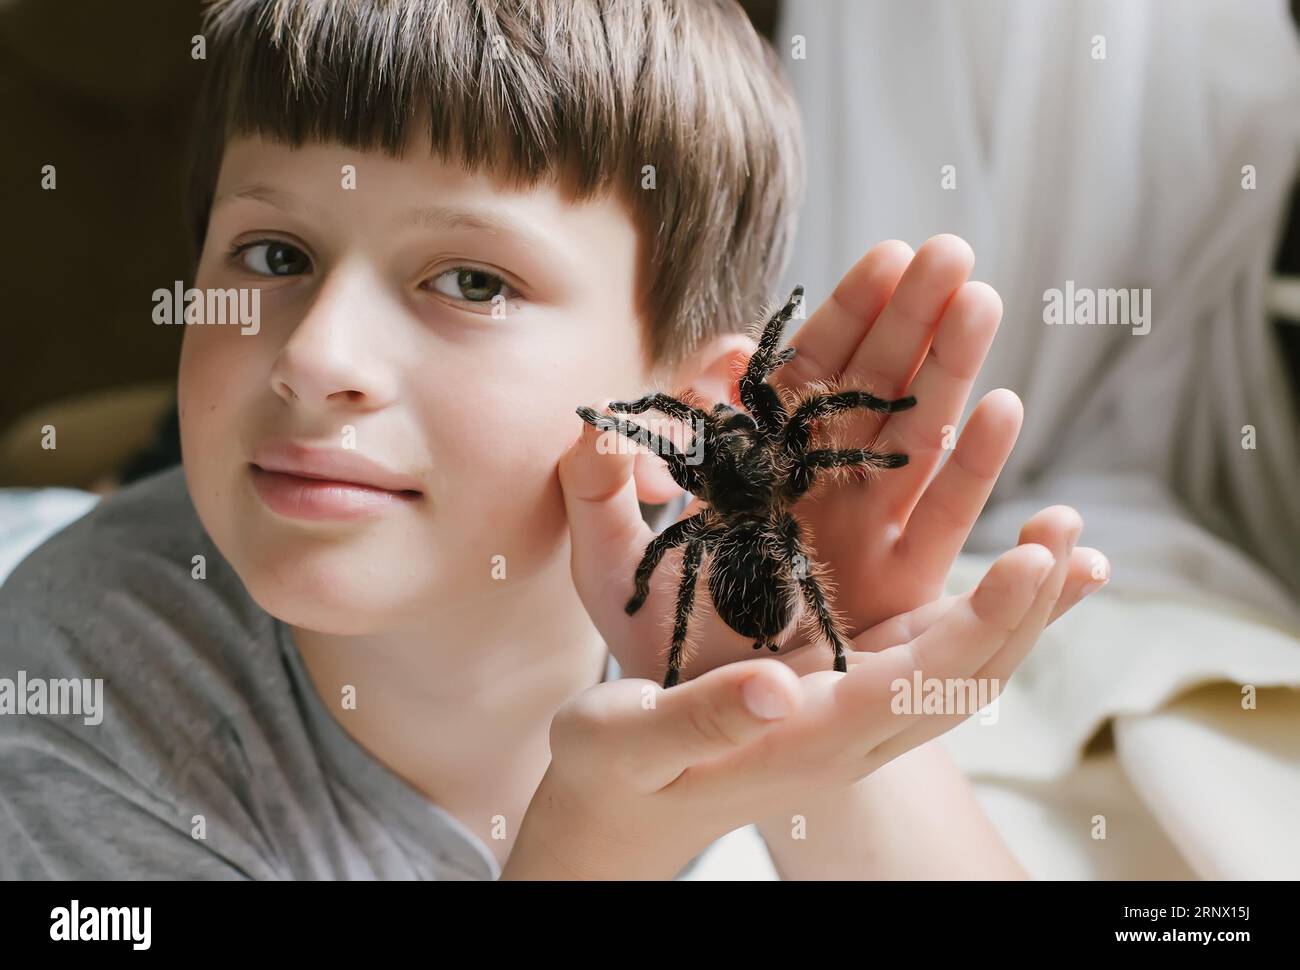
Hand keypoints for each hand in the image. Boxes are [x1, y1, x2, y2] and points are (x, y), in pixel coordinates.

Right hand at [505, 520, 1086, 878]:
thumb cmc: (610, 772)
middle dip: (1026, 611)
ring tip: (1066, 542)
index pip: (916, 688)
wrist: (620, 812)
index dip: (979, 625)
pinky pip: (934, 662)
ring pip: (962, 674)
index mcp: (804, 743)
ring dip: (1020, 613)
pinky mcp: (847, 698)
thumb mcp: (629, 742)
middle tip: (1069, 534)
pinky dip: (981, 616)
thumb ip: (699, 721)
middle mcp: (849, 739)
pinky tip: (1010, 578)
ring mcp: (855, 723)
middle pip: (966, 683)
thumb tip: (777, 689)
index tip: (1029, 561)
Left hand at [560, 234, 1106, 683]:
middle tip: (952, 253)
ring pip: (917, 434)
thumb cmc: (653, 641)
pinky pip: (941, 516)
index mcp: (760, 462)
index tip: (887, 256)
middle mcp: (820, 484)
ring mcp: (866, 528)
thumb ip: (594, 496)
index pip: (807, 372)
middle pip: (875, 386)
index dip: (846, 315)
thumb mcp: (608, 566)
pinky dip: (972, 468)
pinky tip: (1001, 410)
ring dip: (952, 368)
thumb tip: (600, 428)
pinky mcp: (902, 582)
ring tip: (983, 301)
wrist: (701, 726)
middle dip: (915, 318)